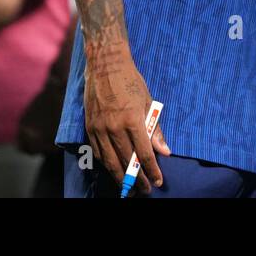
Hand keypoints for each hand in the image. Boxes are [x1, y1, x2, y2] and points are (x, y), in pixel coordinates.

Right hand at [84, 43, 170, 194]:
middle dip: (138, 179)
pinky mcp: (90, 127)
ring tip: (129, 187)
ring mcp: (100, 128)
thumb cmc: (131, 81)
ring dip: (121, 177)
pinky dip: (106, 164)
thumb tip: (165, 150)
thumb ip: (155, 129)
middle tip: (145, 190)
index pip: (144, 154)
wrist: (105, 65)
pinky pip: (98, 152)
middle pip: (127, 161)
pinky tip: (113, 169)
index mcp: (133, 120)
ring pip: (110, 161)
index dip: (152, 170)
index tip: (158, 181)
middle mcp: (115, 127)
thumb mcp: (148, 102)